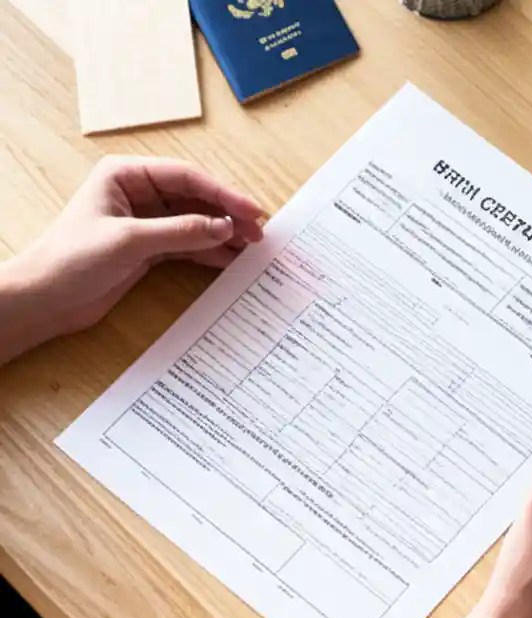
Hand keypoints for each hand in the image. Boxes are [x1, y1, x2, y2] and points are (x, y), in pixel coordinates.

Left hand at [0, 156, 262, 359]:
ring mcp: (146, 221)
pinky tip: (231, 259)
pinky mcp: (149, 248)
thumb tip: (226, 227)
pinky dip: (210, 252)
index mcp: (126, 175)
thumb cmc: (72, 260)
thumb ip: (182, 231)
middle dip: (227, 215)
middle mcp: (139, 193)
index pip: (186, 177)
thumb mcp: (130, 241)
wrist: (44, 300)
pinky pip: (189, 244)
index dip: (223, 193)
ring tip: (252, 248)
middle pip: (196, 198)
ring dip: (223, 234)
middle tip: (258, 232)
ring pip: (196, 222)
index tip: (251, 211)